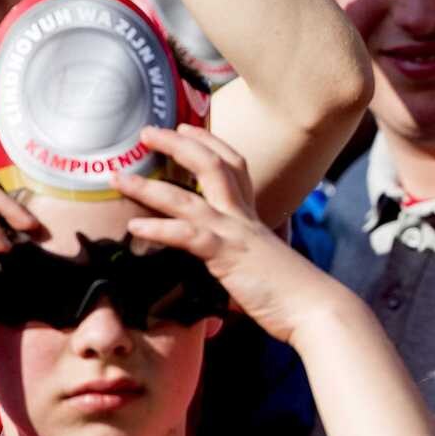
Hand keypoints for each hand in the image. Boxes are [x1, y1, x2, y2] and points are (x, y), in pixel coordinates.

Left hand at [115, 125, 352, 345]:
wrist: (315, 308)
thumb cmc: (291, 293)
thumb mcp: (262, 265)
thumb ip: (241, 257)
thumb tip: (227, 268)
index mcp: (251, 217)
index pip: (234, 165)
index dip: (209, 142)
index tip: (185, 127)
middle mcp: (243, 217)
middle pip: (211, 165)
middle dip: (177, 144)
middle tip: (147, 132)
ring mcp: (235, 234)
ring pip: (188, 199)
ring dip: (149, 187)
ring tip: (119, 177)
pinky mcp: (228, 256)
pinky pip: (188, 235)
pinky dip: (160, 228)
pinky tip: (135, 226)